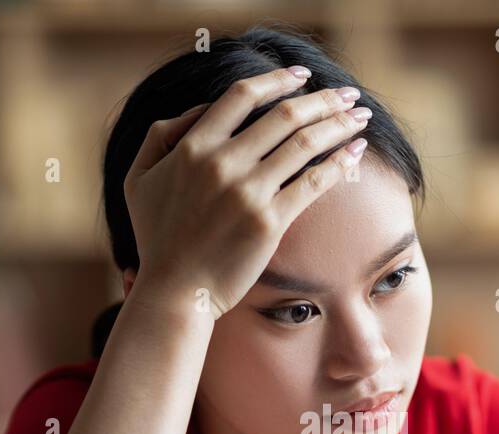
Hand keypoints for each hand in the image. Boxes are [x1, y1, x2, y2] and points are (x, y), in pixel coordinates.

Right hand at [123, 65, 369, 318]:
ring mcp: (247, 192)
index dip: (278, 79)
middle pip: (283, 115)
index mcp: (192, 147)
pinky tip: (356, 151)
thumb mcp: (138, 178)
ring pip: (304, 143)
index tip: (302, 75)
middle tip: (348, 93)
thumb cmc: (156, 238)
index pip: (242, 96)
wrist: (176, 292)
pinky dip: (339, 162)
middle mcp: (221, 163)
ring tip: (360, 116)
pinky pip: (312, 181)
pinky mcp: (270, 221)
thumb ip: (161, 135)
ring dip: (338, 124)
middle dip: (323, 99)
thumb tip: (199, 110)